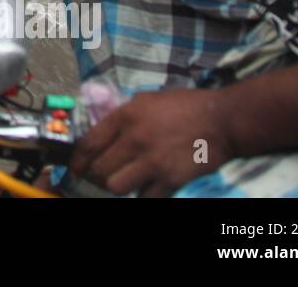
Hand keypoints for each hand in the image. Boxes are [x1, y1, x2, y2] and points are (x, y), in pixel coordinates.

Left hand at [68, 88, 236, 196]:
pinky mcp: (171, 179)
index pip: (89, 143)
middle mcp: (134, 139)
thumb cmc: (184, 105)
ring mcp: (152, 161)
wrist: (222, 119)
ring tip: (123, 181)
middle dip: (95, 175)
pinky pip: (144, 197)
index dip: (77, 159)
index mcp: (125, 116)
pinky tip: (145, 188)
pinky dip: (142, 195)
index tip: (75, 167)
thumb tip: (102, 133)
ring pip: (116, 186)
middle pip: (99, 168)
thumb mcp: (146, 100)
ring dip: (117, 185)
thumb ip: (122, 116)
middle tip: (100, 176)